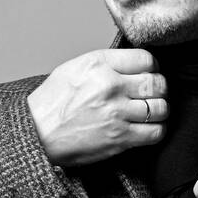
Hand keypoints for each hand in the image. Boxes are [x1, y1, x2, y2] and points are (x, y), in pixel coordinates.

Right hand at [26, 48, 167, 167]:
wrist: (37, 134)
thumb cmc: (51, 104)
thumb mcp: (73, 69)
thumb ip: (104, 64)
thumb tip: (129, 66)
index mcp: (99, 64)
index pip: (146, 59)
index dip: (152, 68)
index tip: (149, 75)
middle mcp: (111, 85)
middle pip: (157, 83)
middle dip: (159, 89)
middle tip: (152, 95)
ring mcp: (117, 112)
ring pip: (160, 108)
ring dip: (159, 111)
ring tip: (150, 113)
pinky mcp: (120, 138)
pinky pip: (155, 132)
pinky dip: (156, 131)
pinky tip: (147, 129)